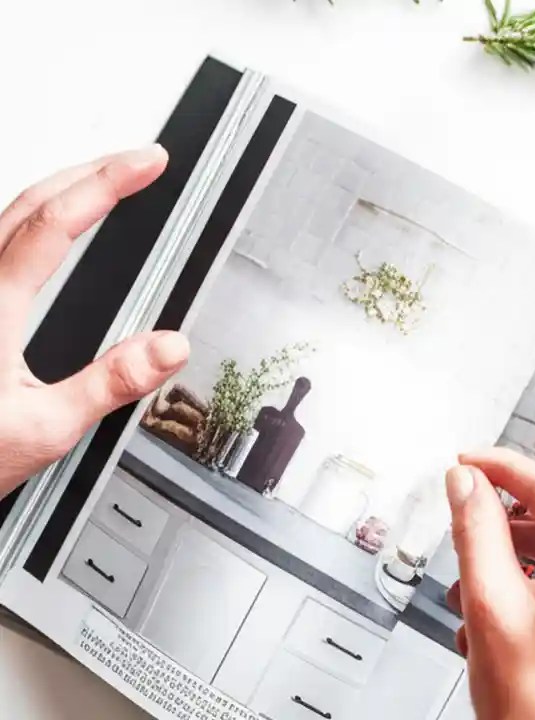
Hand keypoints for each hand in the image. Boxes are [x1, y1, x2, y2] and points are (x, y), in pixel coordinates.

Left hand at [0, 147, 189, 497]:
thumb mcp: (45, 430)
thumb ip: (109, 384)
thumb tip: (168, 346)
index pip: (55, 224)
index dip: (106, 184)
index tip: (148, 164)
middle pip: (28, 202)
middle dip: (88, 170)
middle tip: (138, 161)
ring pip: (7, 216)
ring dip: (60, 189)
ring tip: (104, 182)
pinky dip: (35, 219)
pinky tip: (50, 230)